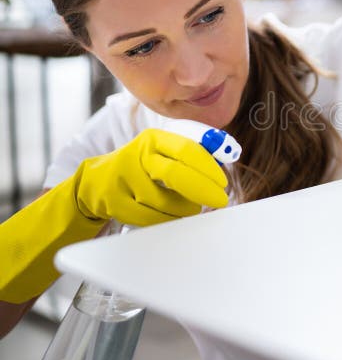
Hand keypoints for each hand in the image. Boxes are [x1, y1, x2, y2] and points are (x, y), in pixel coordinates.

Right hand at [74, 128, 229, 224]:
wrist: (96, 182)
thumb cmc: (143, 167)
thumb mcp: (163, 152)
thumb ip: (193, 154)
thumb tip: (226, 157)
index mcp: (154, 139)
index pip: (187, 150)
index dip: (209, 167)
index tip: (222, 182)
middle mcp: (137, 156)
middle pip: (174, 173)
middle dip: (203, 190)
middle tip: (220, 200)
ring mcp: (123, 180)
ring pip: (164, 201)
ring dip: (186, 209)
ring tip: (193, 208)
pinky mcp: (115, 203)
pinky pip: (151, 218)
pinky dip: (168, 220)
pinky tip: (174, 216)